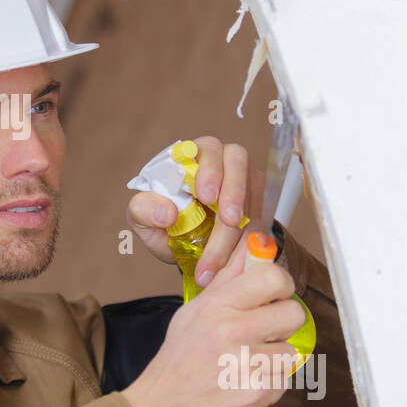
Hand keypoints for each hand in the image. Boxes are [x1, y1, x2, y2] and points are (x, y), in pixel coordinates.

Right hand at [123, 237, 305, 406]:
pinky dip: (268, 385)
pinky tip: (242, 385)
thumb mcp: (195, 312)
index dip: (281, 287)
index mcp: (216, 305)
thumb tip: (253, 248)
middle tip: (261, 334)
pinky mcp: (256, 392)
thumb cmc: (178, 360)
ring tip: (244, 365)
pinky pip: (284, 380)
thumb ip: (227, 281)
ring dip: (273, 359)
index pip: (273, 277)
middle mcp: (231, 330)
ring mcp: (245, 362)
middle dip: (282, 325)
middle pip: (293, 313)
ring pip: (290, 350)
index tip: (273, 297)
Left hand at [127, 136, 264, 287]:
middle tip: (229, 220)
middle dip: (233, 192)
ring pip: (252, 192)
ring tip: (228, 250)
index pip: (205, 149)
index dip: (209, 170)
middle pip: (236, 163)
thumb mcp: (143, 219)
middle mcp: (221, 160)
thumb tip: (165, 212)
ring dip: (243, 221)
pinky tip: (239, 257)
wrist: (190, 247)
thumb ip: (143, 211)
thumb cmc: (165, 224)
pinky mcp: (260, 200)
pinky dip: (253, 237)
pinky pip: (264, 214)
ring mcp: (245, 178)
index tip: (207, 197)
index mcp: (190, 157)